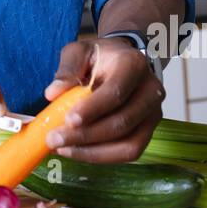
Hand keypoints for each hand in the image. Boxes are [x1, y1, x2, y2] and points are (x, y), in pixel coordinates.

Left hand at [42, 38, 164, 162]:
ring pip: (128, 144)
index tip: (68, 120)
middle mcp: (151, 90)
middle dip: (86, 136)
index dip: (93, 109)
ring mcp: (153, 113)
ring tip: (62, 149)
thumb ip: (68, 69)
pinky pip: (129, 152)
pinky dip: (102, 156)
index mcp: (134, 64)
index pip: (116, 91)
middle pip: (122, 122)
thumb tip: (52, 93)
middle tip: (54, 139)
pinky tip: (77, 152)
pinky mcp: (149, 131)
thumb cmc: (100, 56)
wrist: (123, 60)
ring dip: (93, 152)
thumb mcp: (80, 51)